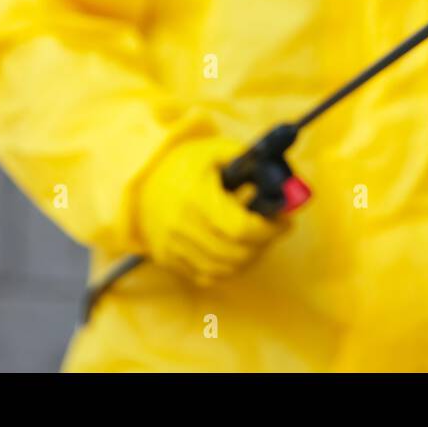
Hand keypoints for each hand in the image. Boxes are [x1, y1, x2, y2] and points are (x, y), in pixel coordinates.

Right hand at [140, 137, 288, 284]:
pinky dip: (227, 268)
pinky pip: (206, 275)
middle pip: (235, 253)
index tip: (284, 221)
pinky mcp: (168, 259)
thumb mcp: (215, 151)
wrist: (140, 178)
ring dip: (249, 257)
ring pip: (223, 269)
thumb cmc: (184, 162)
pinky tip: (234, 249)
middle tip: (274, 228)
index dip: (269, 229)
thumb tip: (287, 181)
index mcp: (195, 198)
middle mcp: (181, 227)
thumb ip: (251, 162)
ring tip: (256, 238)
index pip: (240, 229)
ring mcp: (172, 247)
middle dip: (264, 243)